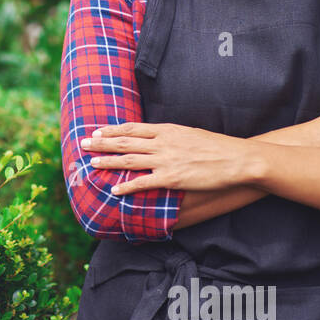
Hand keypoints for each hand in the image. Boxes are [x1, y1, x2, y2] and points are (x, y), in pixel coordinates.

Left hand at [81, 122, 257, 193]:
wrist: (236, 158)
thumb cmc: (216, 147)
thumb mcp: (190, 133)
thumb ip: (171, 136)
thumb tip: (158, 137)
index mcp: (167, 130)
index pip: (132, 128)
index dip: (112, 130)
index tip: (97, 131)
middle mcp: (163, 143)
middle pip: (125, 141)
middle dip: (101, 143)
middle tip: (83, 144)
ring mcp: (166, 160)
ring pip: (129, 160)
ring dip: (108, 162)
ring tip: (91, 164)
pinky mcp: (173, 178)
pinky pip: (144, 183)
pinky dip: (127, 187)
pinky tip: (114, 190)